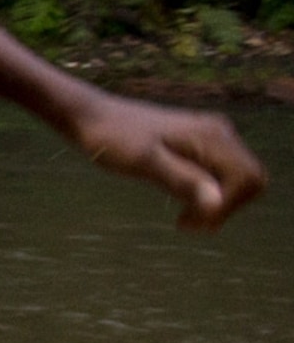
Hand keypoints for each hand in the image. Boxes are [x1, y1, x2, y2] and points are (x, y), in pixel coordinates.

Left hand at [70, 92, 267, 231]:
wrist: (92, 117)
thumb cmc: (112, 138)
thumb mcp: (143, 163)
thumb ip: (181, 179)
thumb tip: (216, 201)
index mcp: (211, 135)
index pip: (247, 179)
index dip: (227, 207)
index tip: (191, 222)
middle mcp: (219, 133)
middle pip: (250, 180)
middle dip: (226, 208)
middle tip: (188, 225)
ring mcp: (212, 138)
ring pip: (238, 180)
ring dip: (218, 206)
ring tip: (184, 221)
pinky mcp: (199, 146)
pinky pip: (221, 176)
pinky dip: (209, 197)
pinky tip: (183, 210)